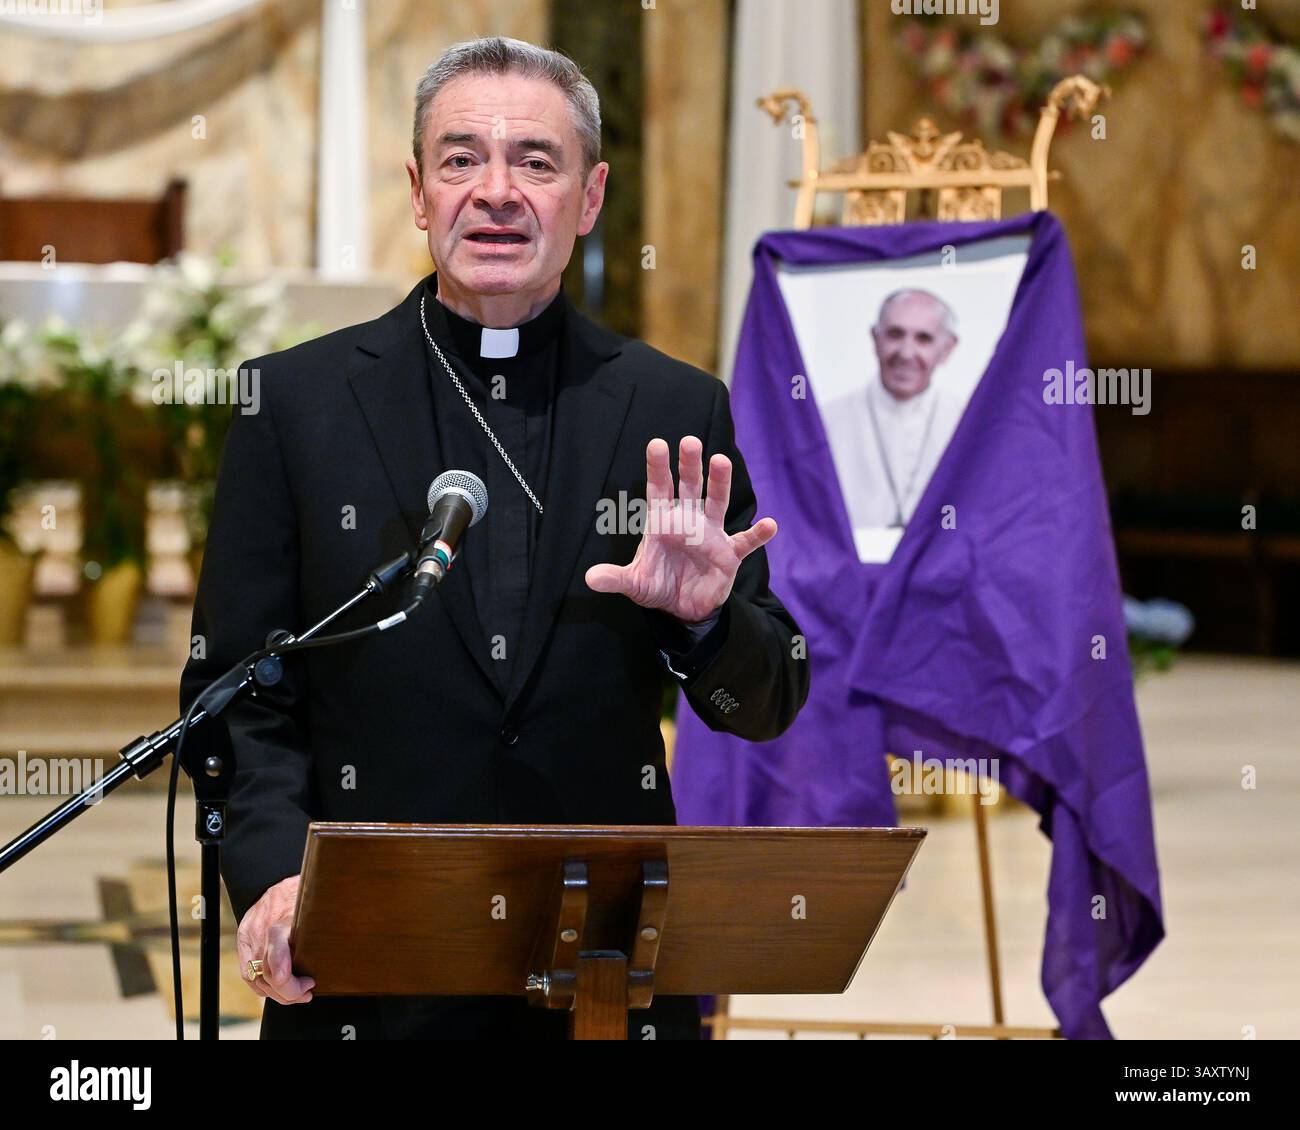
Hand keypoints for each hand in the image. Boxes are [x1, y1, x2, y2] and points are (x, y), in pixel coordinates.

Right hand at [236, 874, 313, 1005]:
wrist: (272, 882)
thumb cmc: (300, 891)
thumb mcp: (315, 900)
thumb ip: (326, 914)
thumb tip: (354, 921)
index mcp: (282, 918)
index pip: (277, 948)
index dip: (286, 970)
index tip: (307, 984)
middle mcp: (262, 931)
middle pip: (270, 973)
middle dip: (290, 991)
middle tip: (309, 991)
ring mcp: (250, 939)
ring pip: (260, 980)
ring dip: (280, 993)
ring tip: (299, 993)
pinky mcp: (243, 944)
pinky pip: (250, 976)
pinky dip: (265, 988)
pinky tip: (280, 989)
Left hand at [585, 436, 776, 622]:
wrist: (682, 609)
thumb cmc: (658, 586)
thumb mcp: (635, 583)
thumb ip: (616, 578)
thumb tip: (590, 579)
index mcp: (663, 522)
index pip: (659, 489)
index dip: (658, 468)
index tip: (656, 444)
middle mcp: (688, 521)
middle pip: (690, 487)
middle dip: (690, 465)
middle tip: (691, 442)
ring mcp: (711, 535)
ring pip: (717, 503)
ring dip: (720, 484)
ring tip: (722, 461)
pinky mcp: (728, 555)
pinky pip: (744, 543)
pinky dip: (757, 535)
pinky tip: (770, 525)